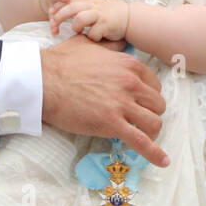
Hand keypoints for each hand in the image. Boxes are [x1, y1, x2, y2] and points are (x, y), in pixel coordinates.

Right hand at [40, 36, 167, 167]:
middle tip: (138, 120)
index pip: (154, 85)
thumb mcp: (90, 44)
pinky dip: (155, 153)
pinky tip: (163, 162)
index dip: (148, 97)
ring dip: (151, 131)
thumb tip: (120, 43)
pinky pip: (141, 141)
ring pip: (154, 122)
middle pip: (157, 104)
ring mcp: (122, 104)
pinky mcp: (112, 124)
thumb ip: (110, 45)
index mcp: (128, 65)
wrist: (42, 80)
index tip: (140, 104)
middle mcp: (130, 83)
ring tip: (143, 137)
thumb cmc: (60, 62)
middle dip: (150, 113)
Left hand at [50, 0, 127, 40]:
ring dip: (76, 27)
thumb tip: (60, 9)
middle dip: (59, 16)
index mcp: (89, 1)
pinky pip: (93, 33)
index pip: (69, 0)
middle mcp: (93, 6)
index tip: (51, 14)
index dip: (58, 6)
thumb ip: (81, 6)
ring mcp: (100, 14)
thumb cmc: (109, 14)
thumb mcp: (95, 6)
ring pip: (80, 18)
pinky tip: (96, 38)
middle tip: (54, 26)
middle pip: (71, 7)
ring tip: (79, 31)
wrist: (131, 18)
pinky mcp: (107, 24)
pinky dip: (92, 38)